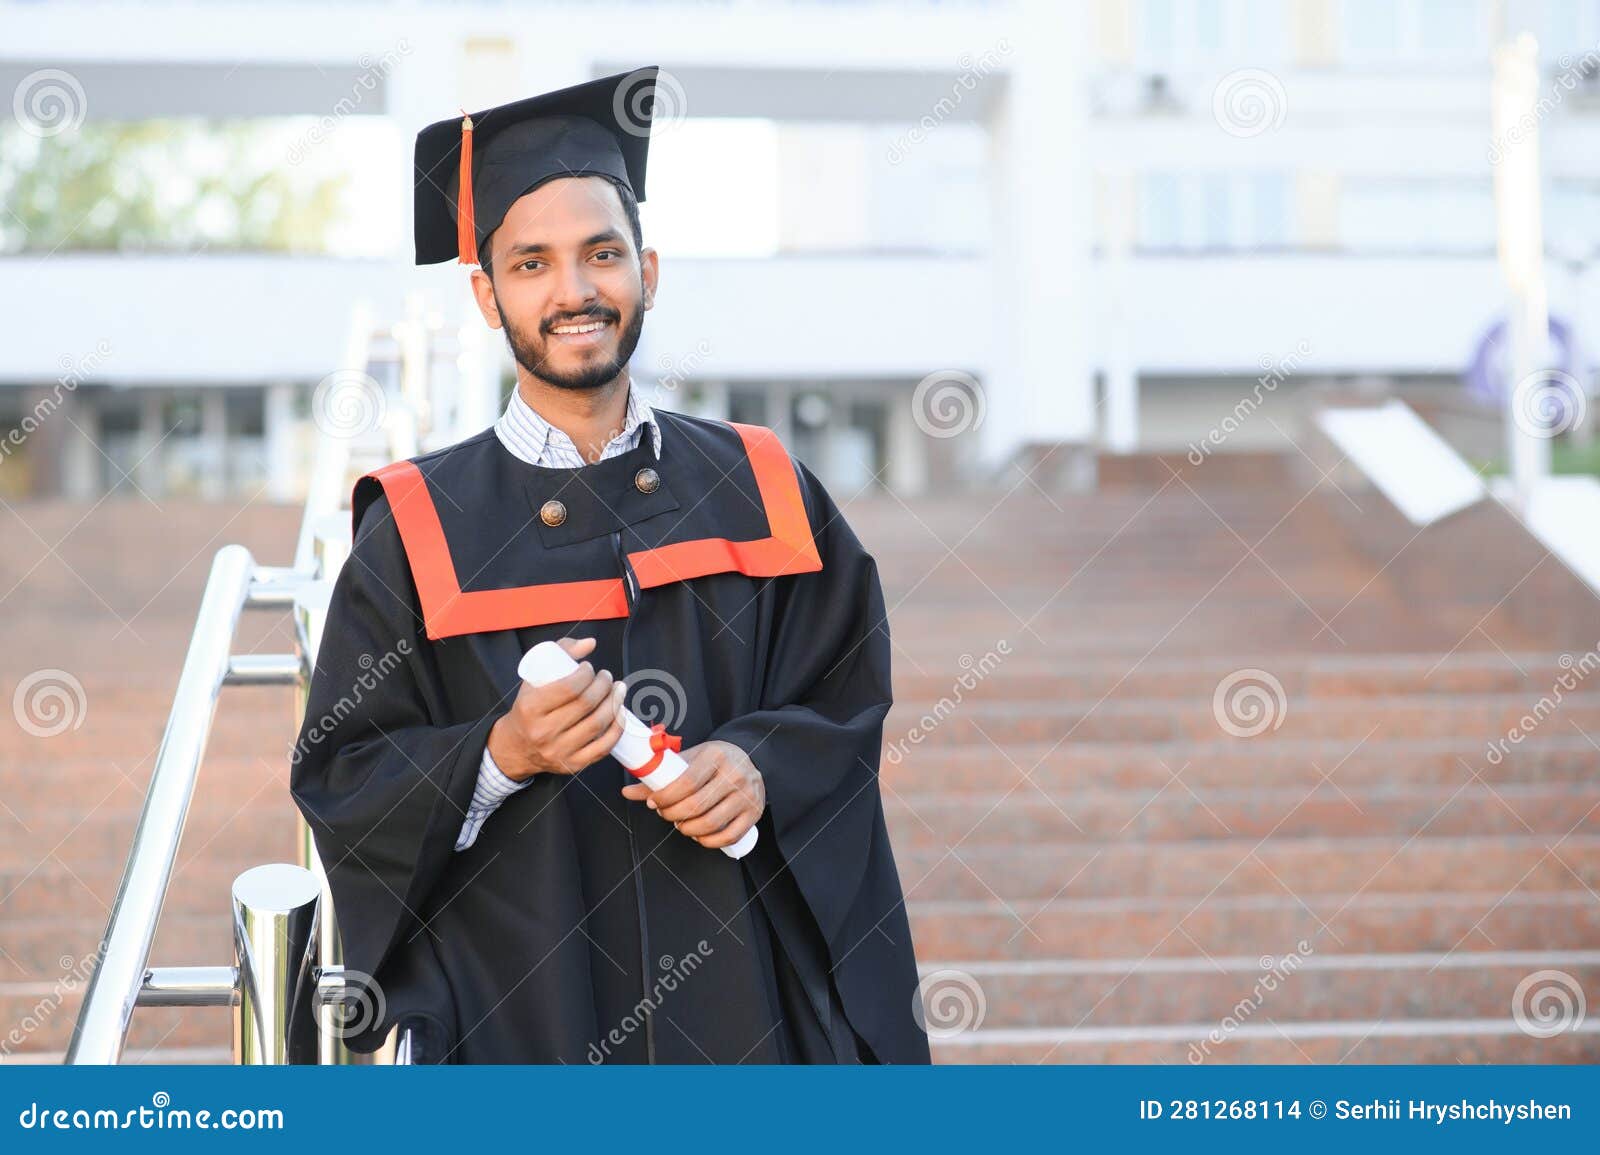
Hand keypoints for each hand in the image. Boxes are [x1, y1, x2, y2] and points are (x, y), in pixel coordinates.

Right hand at [487, 637, 625, 781]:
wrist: (518, 747)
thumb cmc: (530, 707)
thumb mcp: (534, 679)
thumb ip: (560, 653)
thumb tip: (591, 643)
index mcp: (530, 708)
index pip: (568, 688)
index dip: (586, 674)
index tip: (590, 668)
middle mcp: (543, 732)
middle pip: (586, 705)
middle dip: (604, 686)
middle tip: (607, 677)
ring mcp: (559, 751)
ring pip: (597, 725)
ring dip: (614, 703)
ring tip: (618, 690)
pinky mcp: (573, 765)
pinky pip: (603, 748)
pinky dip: (617, 728)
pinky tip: (620, 712)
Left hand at [621, 740, 764, 850]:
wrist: (749, 759)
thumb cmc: (713, 761)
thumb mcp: (689, 760)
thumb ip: (660, 777)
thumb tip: (627, 792)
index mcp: (716, 756)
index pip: (686, 782)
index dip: (665, 798)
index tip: (654, 803)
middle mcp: (735, 774)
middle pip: (696, 806)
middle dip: (673, 815)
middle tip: (665, 814)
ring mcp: (747, 795)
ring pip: (711, 823)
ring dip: (688, 830)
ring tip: (681, 824)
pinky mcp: (754, 812)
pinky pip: (729, 836)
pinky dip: (709, 842)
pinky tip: (699, 836)